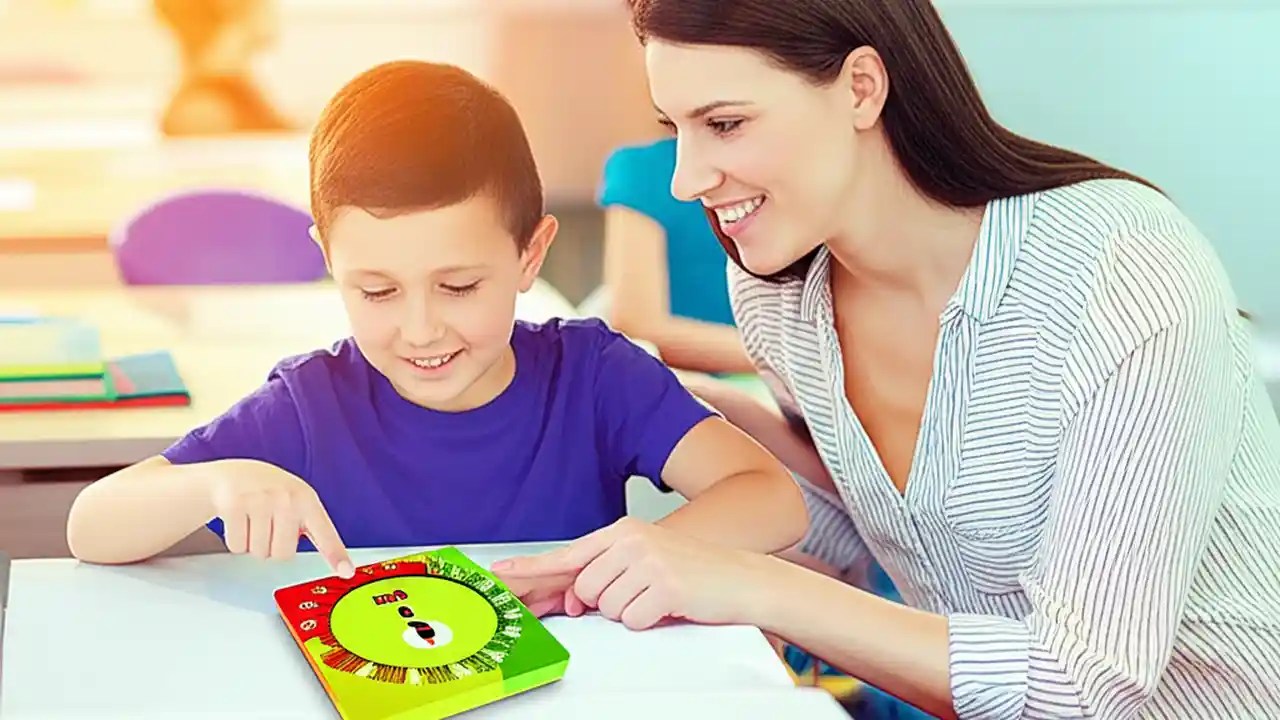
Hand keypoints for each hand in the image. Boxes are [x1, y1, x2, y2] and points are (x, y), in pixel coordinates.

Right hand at [204, 460, 352, 577]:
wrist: (231, 474)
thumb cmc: (268, 492)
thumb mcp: (295, 499)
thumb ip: (310, 524)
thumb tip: (330, 559)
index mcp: (306, 499)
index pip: (325, 533)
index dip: (336, 554)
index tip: (346, 572)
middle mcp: (286, 498)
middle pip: (284, 554)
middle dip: (273, 547)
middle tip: (268, 527)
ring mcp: (259, 500)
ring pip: (260, 553)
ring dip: (253, 545)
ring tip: (252, 521)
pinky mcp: (234, 505)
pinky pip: (238, 546)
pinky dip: (236, 541)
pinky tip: (238, 521)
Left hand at [491, 518, 771, 629]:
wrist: (740, 578)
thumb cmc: (691, 573)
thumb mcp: (643, 563)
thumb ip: (602, 575)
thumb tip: (567, 599)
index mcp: (622, 532)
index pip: (566, 555)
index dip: (530, 569)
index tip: (499, 576)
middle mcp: (631, 541)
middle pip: (584, 591)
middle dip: (605, 603)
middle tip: (639, 594)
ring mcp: (648, 561)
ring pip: (606, 608)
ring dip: (630, 612)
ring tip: (657, 597)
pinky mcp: (664, 585)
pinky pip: (632, 621)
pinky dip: (649, 621)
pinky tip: (669, 605)